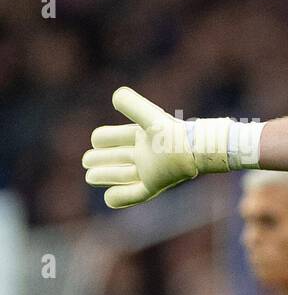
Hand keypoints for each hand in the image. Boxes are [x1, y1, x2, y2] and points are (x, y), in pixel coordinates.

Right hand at [83, 87, 233, 208]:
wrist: (194, 152)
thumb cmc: (173, 133)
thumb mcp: (149, 117)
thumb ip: (132, 105)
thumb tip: (116, 96)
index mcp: (145, 136)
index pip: (120, 137)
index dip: (105, 138)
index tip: (96, 140)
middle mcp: (148, 154)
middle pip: (119, 157)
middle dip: (102, 159)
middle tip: (86, 161)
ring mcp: (152, 171)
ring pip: (124, 175)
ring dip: (107, 176)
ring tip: (90, 176)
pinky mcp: (157, 185)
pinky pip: (137, 194)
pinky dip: (122, 197)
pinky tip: (107, 198)